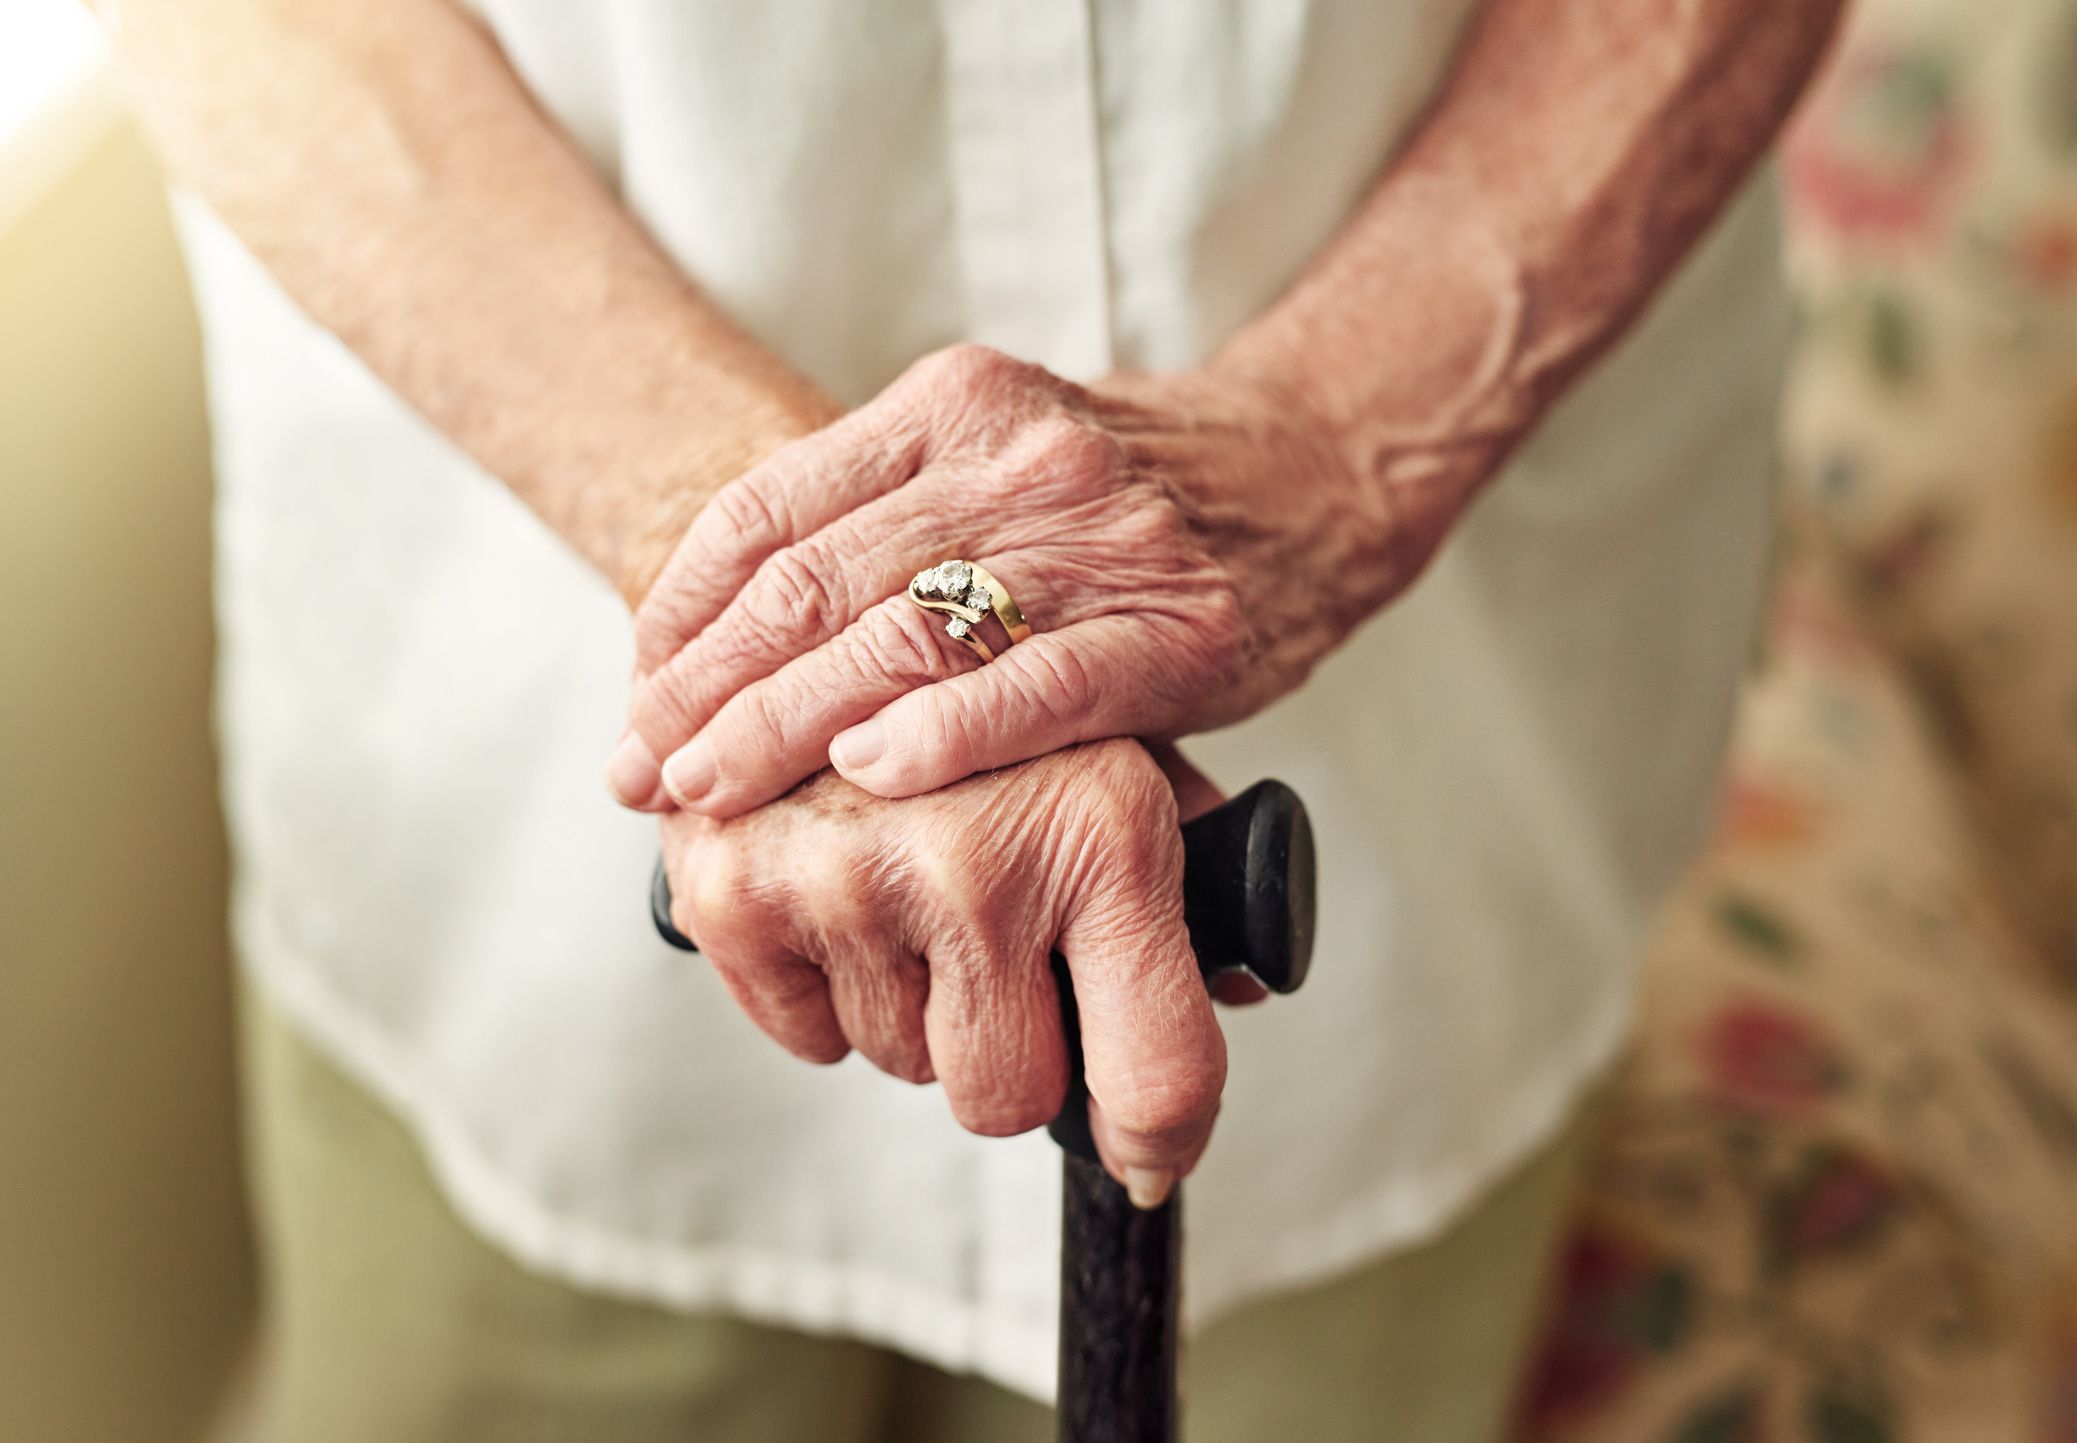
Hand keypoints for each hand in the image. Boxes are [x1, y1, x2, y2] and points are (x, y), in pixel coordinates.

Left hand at [606, 344, 1427, 815]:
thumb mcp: (994, 463)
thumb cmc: (1127, 496)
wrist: (1312, 475)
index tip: (633, 697)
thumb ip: (880, 522)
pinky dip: (946, 734)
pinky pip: (1041, 686)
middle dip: (708, 688)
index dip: (681, 612)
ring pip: (905, 634)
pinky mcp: (1177, 629)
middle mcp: (1014, 455)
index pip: (771, 508)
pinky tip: (869, 777)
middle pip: (816, 580)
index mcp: (951, 405)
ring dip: (786, 725)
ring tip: (710, 794)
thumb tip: (725, 644)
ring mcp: (1100, 539)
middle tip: (638, 772)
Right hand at [658, 738, 1234, 1204]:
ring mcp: (849, 879)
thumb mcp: (1119, 750)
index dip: (1156, 1135)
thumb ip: (1187, 871)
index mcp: (1107, 829)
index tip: (1145, 1156)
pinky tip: (839, 889)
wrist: (818, 588)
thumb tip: (1243, 981)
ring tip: (909, 885)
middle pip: (1008, 1098)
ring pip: (903, 1063)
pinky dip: (824, 988)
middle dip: (1008, 1048)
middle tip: (997, 956)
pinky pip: (808, 1038)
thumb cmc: (996, 689)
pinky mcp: (733, 892)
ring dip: (912, 1003)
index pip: (1156, 1070)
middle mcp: (979, 860)